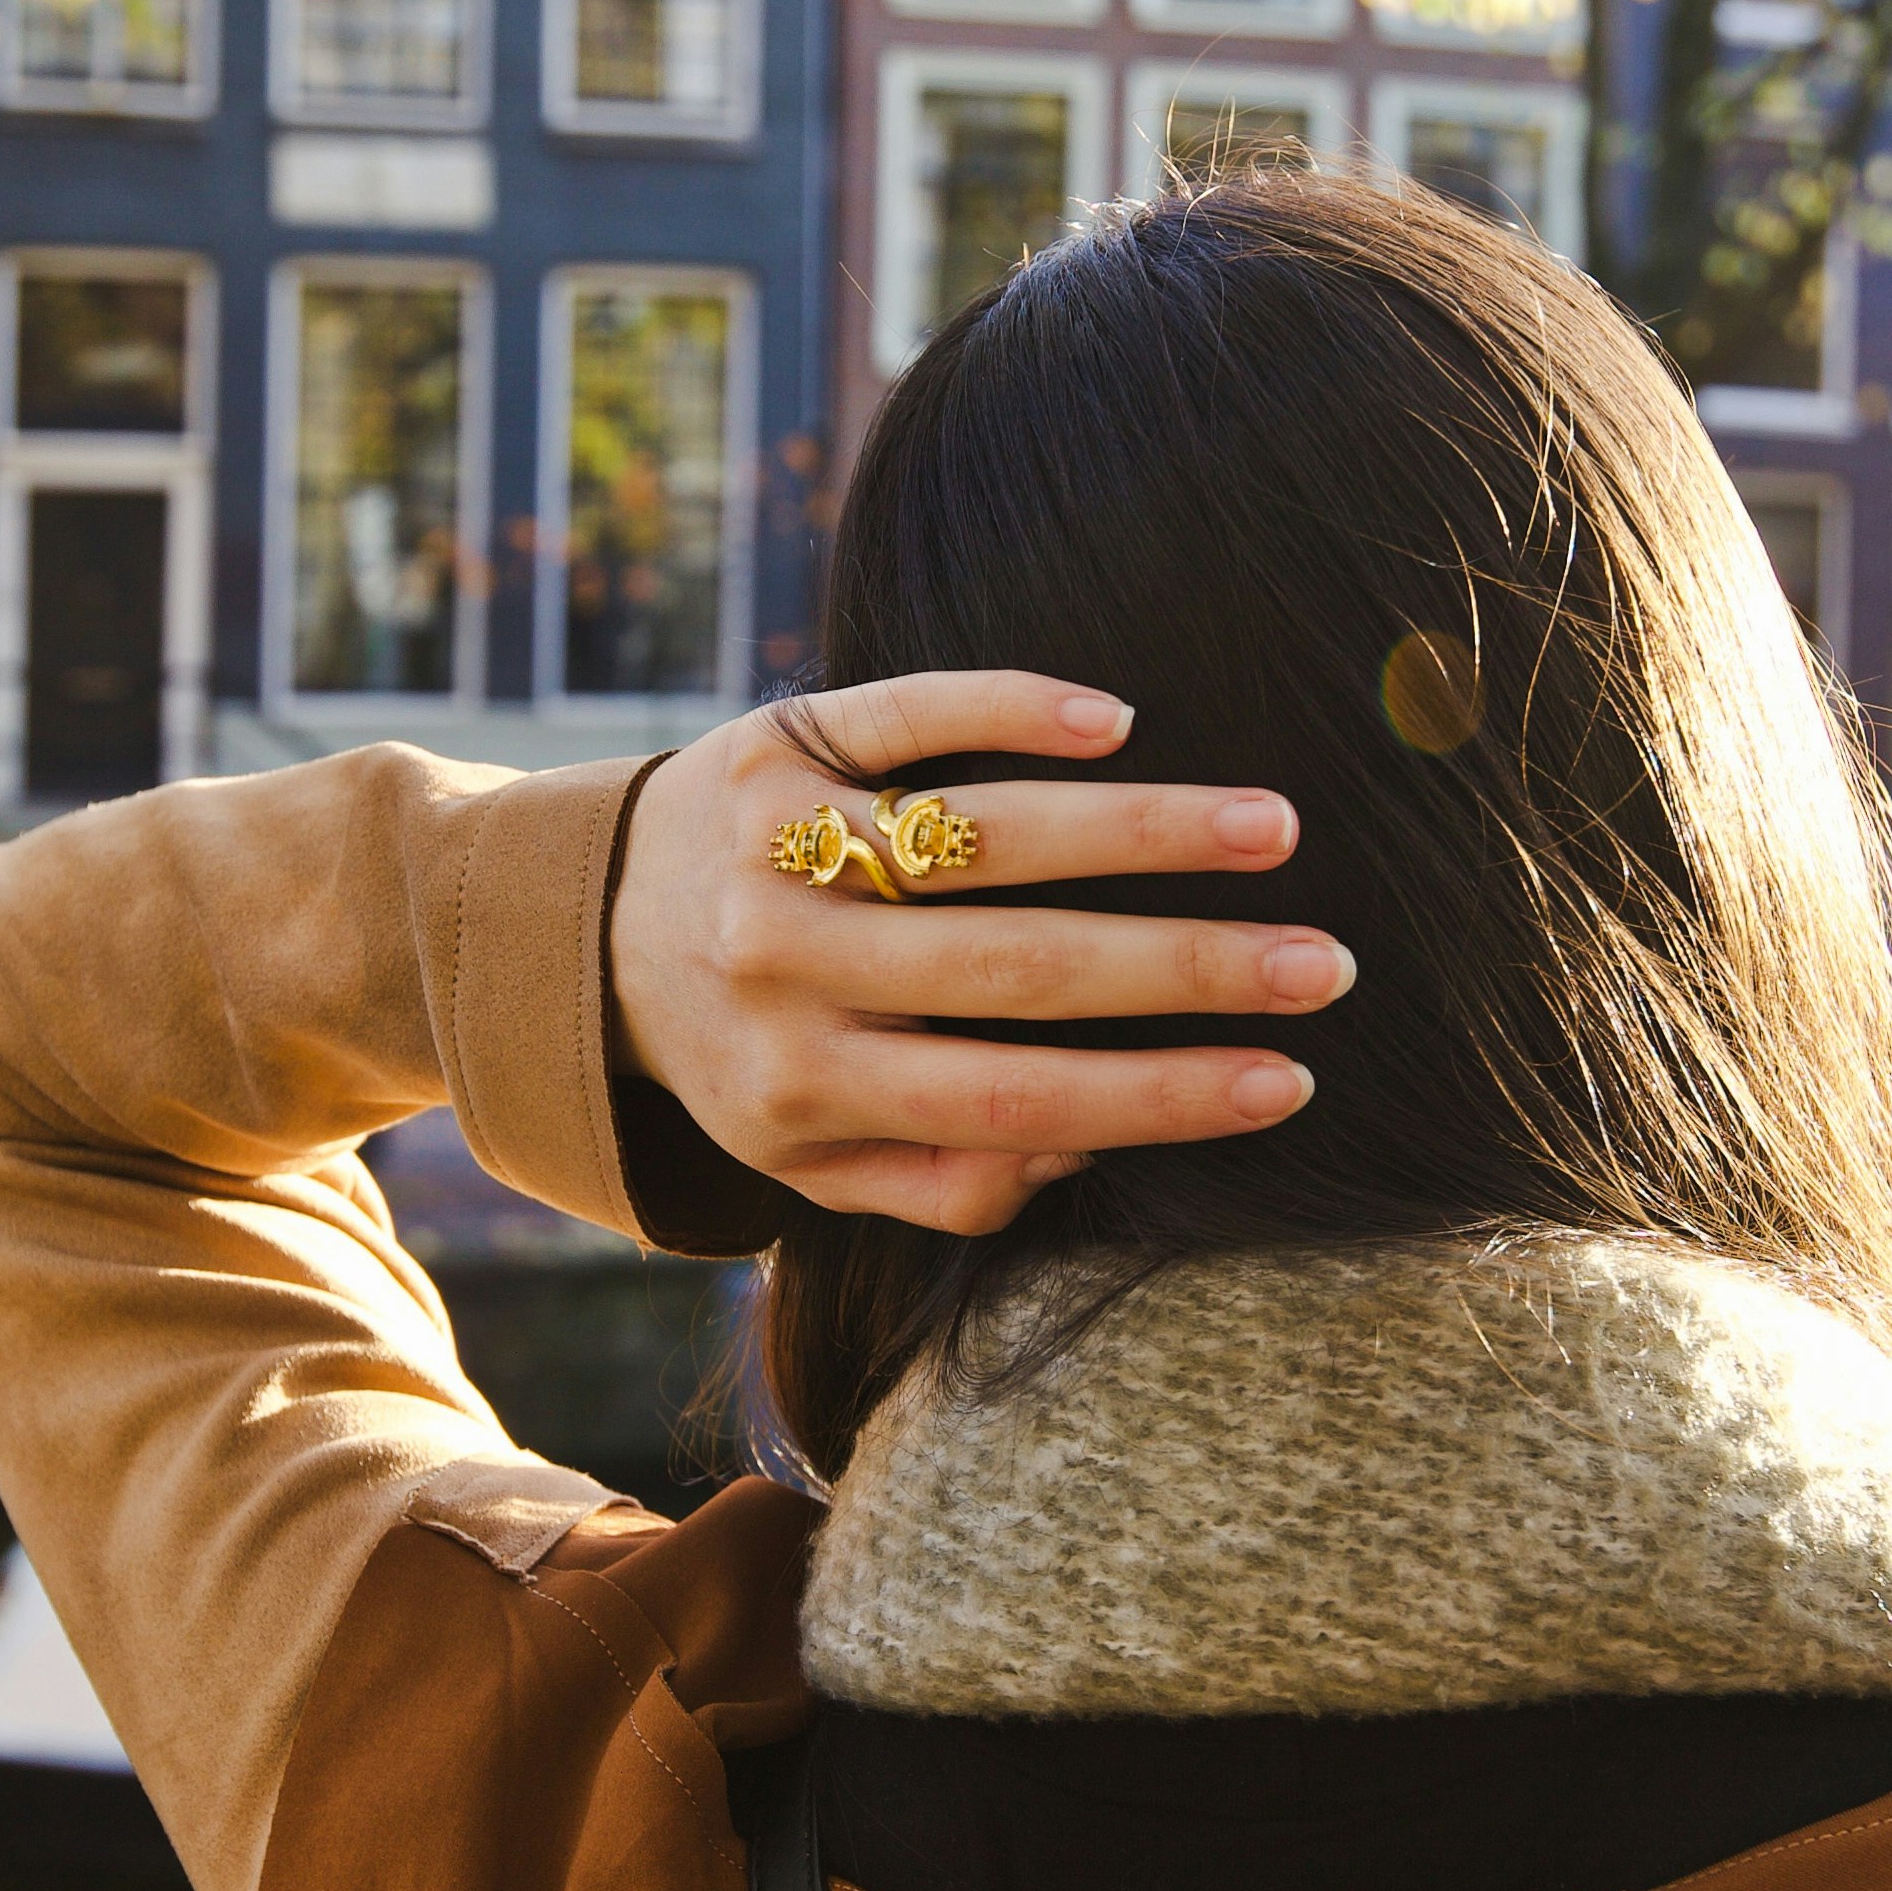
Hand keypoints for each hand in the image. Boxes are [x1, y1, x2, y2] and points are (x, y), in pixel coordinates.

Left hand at [606, 671, 1348, 1234]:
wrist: (569, 922)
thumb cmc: (743, 1048)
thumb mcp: (807, 1157)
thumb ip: (939, 1182)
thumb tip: (1087, 1153)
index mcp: (800, 1089)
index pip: (1014, 1101)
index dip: (1159, 1098)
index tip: (1289, 1083)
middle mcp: (783, 967)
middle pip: (1018, 968)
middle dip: (1187, 969)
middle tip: (1322, 962)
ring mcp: (775, 845)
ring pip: (983, 835)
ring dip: (1141, 829)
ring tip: (1271, 827)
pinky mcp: (774, 738)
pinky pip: (904, 714)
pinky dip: (1009, 708)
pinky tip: (1116, 720)